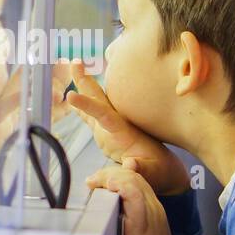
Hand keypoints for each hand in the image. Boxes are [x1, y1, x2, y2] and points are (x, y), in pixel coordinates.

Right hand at [65, 61, 189, 195]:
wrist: (163, 169)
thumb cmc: (159, 171)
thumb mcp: (152, 173)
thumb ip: (141, 169)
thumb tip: (130, 165)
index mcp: (123, 130)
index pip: (103, 113)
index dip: (87, 105)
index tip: (71, 96)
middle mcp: (115, 123)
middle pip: (98, 98)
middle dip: (86, 81)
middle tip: (75, 61)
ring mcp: (110, 127)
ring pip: (94, 103)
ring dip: (84, 86)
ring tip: (73, 65)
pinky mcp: (108, 133)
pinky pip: (91, 115)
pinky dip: (82, 106)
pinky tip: (72, 98)